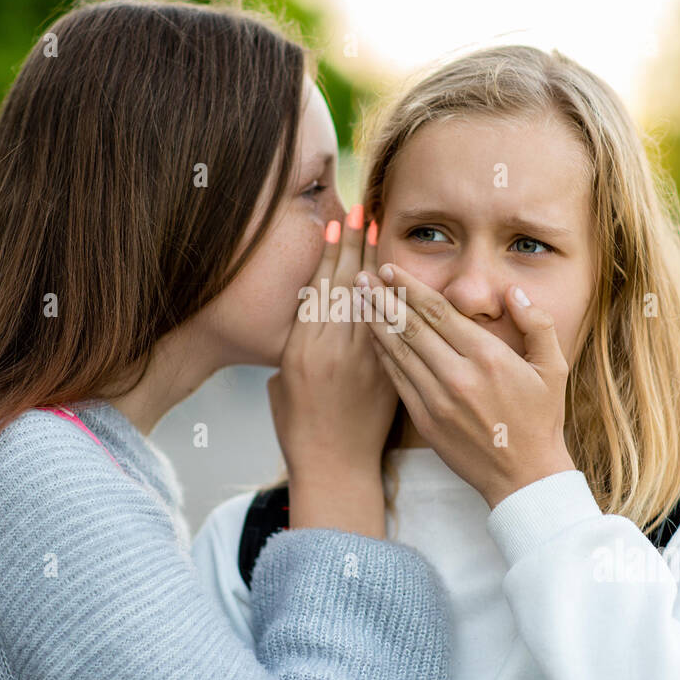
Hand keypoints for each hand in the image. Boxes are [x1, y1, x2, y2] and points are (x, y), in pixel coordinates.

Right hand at [268, 207, 397, 536]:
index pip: (318, 288)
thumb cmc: (300, 429)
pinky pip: (392, 328)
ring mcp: (362, 361)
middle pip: (345, 284)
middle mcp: (331, 349)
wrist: (335, 468)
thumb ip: (296, 347)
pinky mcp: (387, 373)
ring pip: (371, 300)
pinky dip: (395, 301)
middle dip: (354, 245)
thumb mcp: (281, 383)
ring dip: (376, 264)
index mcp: (300, 349)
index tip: (337, 225)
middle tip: (363, 211)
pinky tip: (398, 278)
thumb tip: (312, 316)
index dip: (329, 253)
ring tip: (381, 233)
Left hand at [355, 262, 574, 508]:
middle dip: (384, 297)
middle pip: (412, 327)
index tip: (390, 269)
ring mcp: (438, 400)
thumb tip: (514, 292)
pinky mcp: (425, 420)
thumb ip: (537, 324)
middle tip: (364, 276)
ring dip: (376, 322)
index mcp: (488, 357)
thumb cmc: (541, 419)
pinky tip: (371, 337)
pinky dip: (382, 355)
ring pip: (398, 351)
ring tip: (358, 299)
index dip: (410, 287)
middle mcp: (458, 376)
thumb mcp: (554, 368)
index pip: (439, 312)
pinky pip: (397, 380)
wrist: (524, 476)